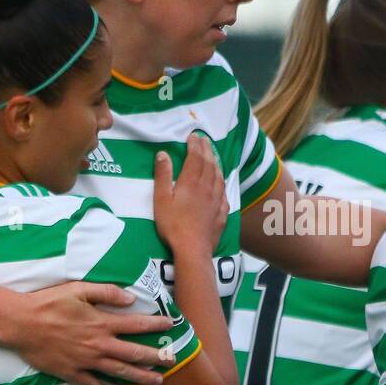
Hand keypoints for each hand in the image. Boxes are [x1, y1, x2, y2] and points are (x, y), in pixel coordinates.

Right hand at [11, 282, 173, 384]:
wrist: (20, 324)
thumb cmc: (48, 303)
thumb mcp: (78, 289)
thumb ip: (106, 293)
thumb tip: (130, 299)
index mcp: (101, 323)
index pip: (136, 325)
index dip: (156, 325)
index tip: (171, 325)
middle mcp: (98, 344)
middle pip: (134, 353)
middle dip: (156, 357)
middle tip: (173, 361)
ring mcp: (86, 361)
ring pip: (119, 372)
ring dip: (140, 377)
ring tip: (157, 381)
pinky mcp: (71, 373)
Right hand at [153, 133, 227, 258]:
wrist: (193, 249)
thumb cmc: (173, 224)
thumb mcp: (161, 199)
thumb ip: (163, 176)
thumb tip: (163, 154)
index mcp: (191, 182)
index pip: (195, 157)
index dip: (195, 145)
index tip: (193, 136)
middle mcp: (207, 188)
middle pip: (209, 164)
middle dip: (207, 149)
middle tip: (204, 140)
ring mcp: (217, 200)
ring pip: (219, 177)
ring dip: (216, 163)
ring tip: (213, 156)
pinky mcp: (221, 213)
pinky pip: (224, 192)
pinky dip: (222, 182)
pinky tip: (221, 183)